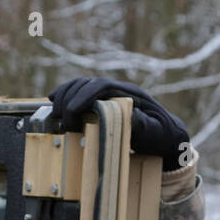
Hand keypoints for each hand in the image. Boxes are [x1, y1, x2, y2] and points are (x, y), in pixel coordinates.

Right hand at [47, 77, 190, 170]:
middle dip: (70, 98)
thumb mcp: (155, 133)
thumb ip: (144, 125)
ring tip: (55, 113)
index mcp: (130, 94)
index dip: (84, 95)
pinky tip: (53, 101)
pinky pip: (79, 92)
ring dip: (64, 96)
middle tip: (60, 118)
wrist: (165, 136)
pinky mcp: (101, 101)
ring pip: (81, 85)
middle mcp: (117, 90)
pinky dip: (65, 95)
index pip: (103, 86)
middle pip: (88, 83)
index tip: (73, 110)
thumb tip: (130, 114)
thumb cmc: (160, 136)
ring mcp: (109, 94)